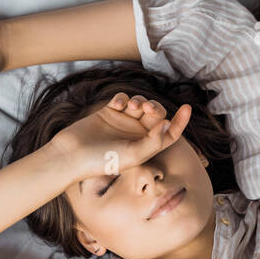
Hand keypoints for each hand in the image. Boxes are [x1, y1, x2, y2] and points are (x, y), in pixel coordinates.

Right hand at [47, 93, 192, 183]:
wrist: (72, 154)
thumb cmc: (103, 160)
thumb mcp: (133, 155)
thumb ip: (153, 142)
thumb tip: (170, 125)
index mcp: (146, 147)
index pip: (169, 133)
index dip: (181, 122)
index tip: (187, 108)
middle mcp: (137, 134)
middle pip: (156, 114)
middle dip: (154, 108)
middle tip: (145, 109)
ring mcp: (123, 122)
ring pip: (141, 103)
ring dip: (139, 101)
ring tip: (131, 107)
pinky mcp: (109, 112)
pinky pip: (124, 98)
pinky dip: (124, 98)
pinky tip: (117, 105)